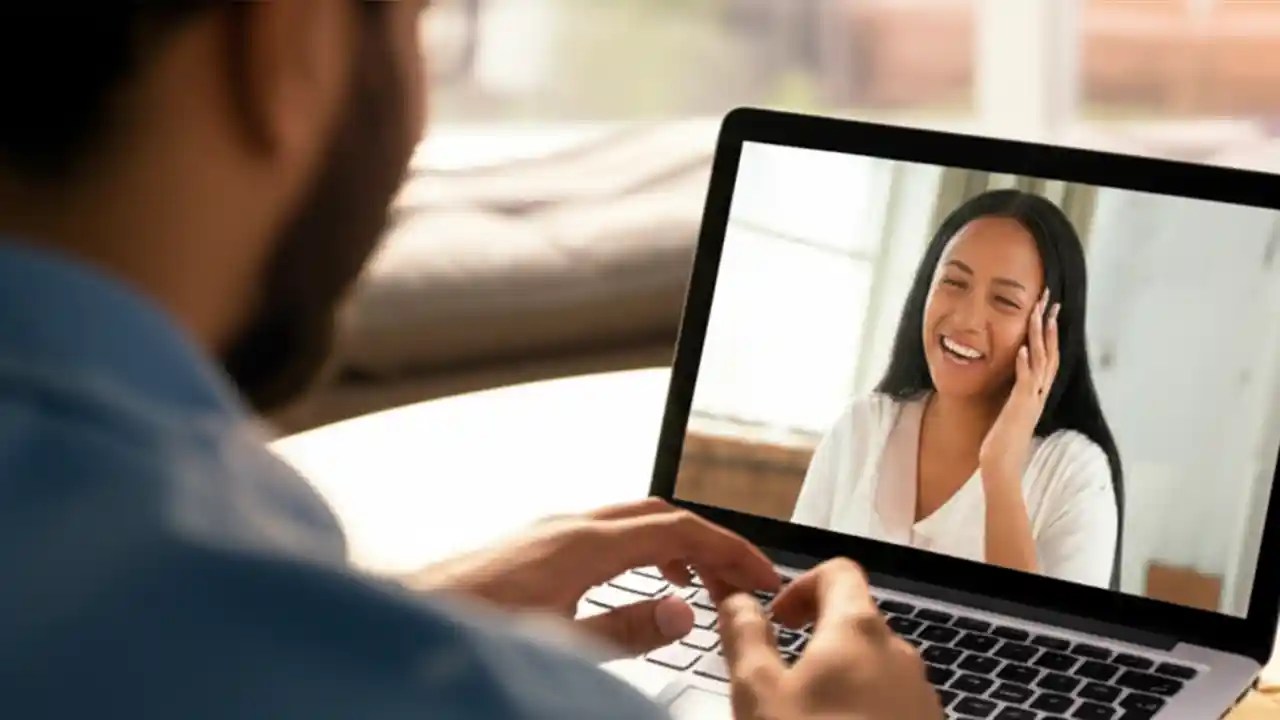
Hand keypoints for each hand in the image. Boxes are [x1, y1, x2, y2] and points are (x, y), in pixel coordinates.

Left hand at [405, 498, 778, 655]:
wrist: (410, 618)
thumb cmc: (473, 628)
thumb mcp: (560, 640)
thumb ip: (625, 628)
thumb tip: (682, 611)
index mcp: (582, 542)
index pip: (677, 529)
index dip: (727, 549)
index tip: (760, 573)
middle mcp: (566, 525)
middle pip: (659, 514)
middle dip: (706, 540)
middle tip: (739, 576)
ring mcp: (548, 530)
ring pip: (630, 518)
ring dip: (672, 540)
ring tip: (698, 581)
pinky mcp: (533, 543)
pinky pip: (603, 529)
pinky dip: (638, 545)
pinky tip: (637, 578)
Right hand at [719, 558, 941, 719]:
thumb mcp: (758, 692)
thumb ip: (744, 635)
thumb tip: (736, 596)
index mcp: (858, 628)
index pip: (838, 572)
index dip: (801, 585)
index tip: (776, 620)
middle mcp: (901, 653)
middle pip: (856, 622)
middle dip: (816, 640)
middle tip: (780, 680)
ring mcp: (923, 695)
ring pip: (874, 668)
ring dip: (839, 680)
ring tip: (805, 719)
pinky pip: (892, 705)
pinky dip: (863, 711)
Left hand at [980, 290, 1060, 486]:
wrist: (1001, 466)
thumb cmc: (1002, 442)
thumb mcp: (1011, 412)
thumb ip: (1016, 397)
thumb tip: (1014, 385)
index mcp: (1037, 393)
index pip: (1048, 357)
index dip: (1050, 334)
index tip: (1049, 311)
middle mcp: (1039, 394)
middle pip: (1050, 353)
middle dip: (1049, 325)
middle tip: (1050, 300)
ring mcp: (1032, 400)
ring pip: (1040, 362)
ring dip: (1039, 337)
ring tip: (1039, 313)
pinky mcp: (1020, 408)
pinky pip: (1024, 382)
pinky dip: (1023, 364)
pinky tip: (1020, 347)